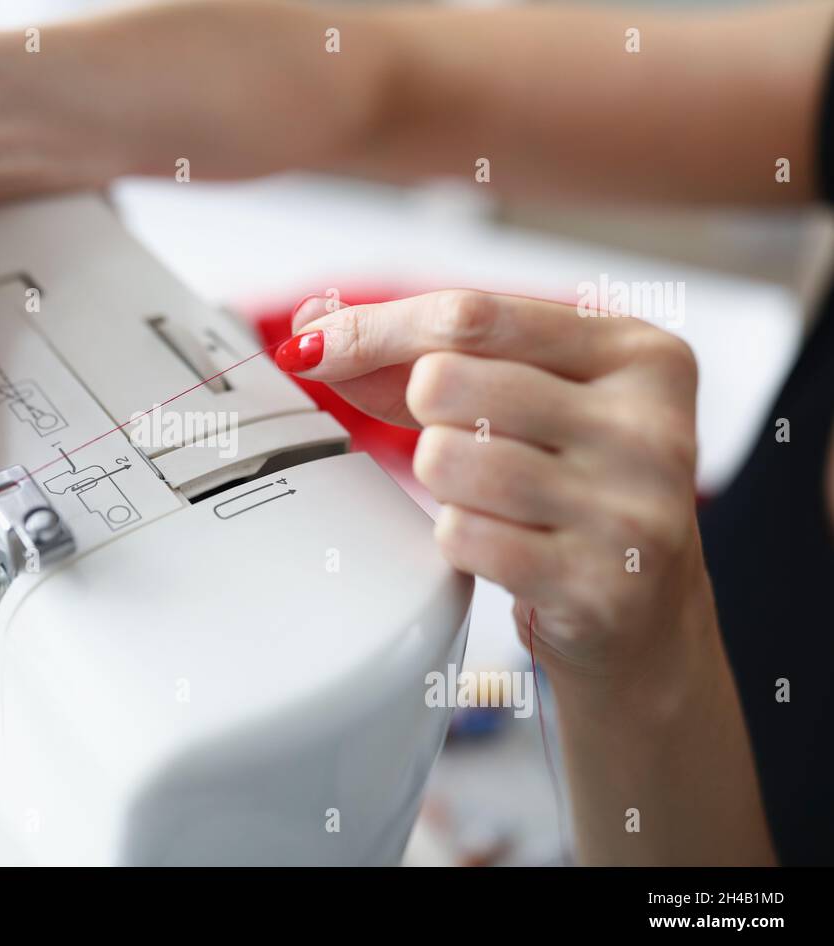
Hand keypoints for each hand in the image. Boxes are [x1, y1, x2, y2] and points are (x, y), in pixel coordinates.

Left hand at [278, 290, 709, 684]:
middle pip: (445, 382)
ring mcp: (629, 509)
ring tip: (494, 500)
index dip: (374, 329)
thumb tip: (317, 322)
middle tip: (470, 447)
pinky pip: (459, 534)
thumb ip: (423, 355)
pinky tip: (503, 545)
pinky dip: (458, 538)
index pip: (471, 316)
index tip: (313, 347)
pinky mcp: (595, 586)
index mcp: (638, 354)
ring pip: (443, 458)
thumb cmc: (573, 487)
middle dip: (425, 418)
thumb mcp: (525, 401)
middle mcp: (648, 426)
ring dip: (443, 484)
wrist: (645, 613)